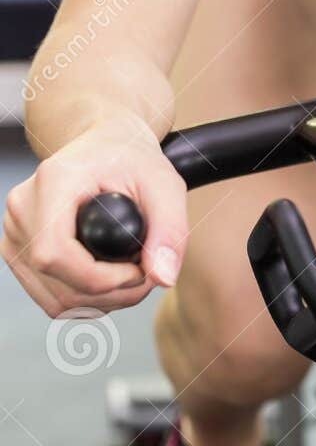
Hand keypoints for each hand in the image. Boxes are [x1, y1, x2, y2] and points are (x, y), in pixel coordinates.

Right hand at [1, 113, 187, 316]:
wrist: (106, 143)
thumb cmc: (131, 157)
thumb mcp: (164, 184)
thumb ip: (170, 230)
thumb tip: (164, 277)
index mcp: (52, 182)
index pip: (55, 253)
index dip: (100, 278)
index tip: (139, 270)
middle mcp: (23, 207)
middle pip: (59, 283)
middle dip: (112, 293)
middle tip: (147, 273)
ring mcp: (14, 231)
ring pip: (55, 299)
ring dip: (101, 301)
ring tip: (131, 274)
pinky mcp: (17, 250)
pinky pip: (49, 297)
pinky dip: (84, 299)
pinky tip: (109, 277)